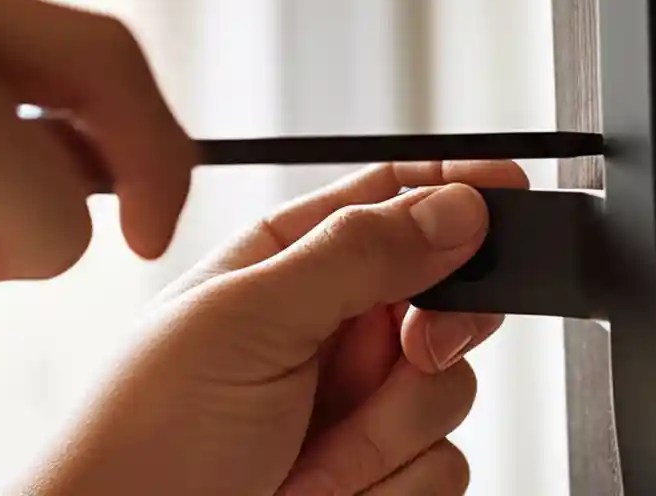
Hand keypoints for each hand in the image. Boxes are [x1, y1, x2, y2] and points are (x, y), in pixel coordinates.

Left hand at [27, 161, 524, 495]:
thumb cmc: (144, 442)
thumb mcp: (245, 322)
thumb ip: (357, 255)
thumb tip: (457, 206)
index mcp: (289, 266)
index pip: (393, 199)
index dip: (456, 189)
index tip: (511, 192)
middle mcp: (332, 333)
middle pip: (445, 298)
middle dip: (432, 334)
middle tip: (405, 350)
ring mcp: (358, 410)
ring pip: (451, 391)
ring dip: (384, 435)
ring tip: (308, 460)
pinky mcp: (380, 479)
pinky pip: (444, 469)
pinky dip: (386, 488)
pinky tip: (319, 494)